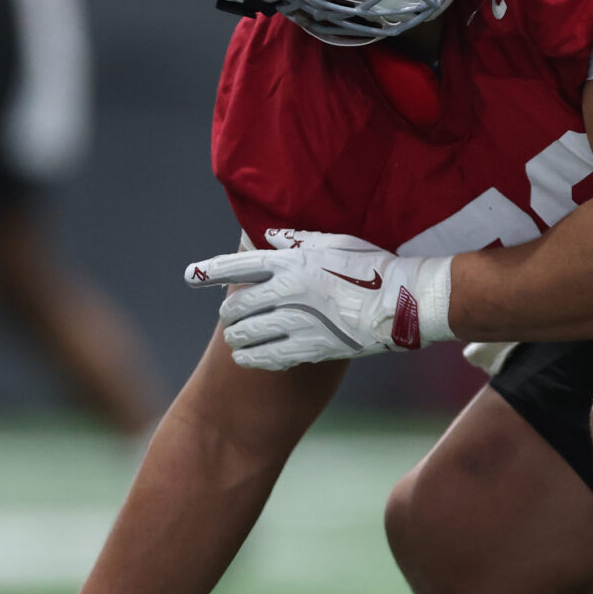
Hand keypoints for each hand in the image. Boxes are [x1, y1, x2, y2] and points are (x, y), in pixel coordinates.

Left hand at [185, 229, 454, 369]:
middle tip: (228, 315)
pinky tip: (248, 358)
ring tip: (236, 338)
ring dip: (238, 337)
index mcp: (293, 263)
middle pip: (240, 304)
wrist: (402, 303)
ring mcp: (299, 323)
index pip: (240, 265)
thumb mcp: (336, 241)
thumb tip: (266, 235)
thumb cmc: (372, 266)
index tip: (190, 275)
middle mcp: (290, 293)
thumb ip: (297, 239)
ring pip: (251, 334)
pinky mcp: (311, 348)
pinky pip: (271, 357)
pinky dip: (255, 358)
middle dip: (229, 311)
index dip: (211, 271)